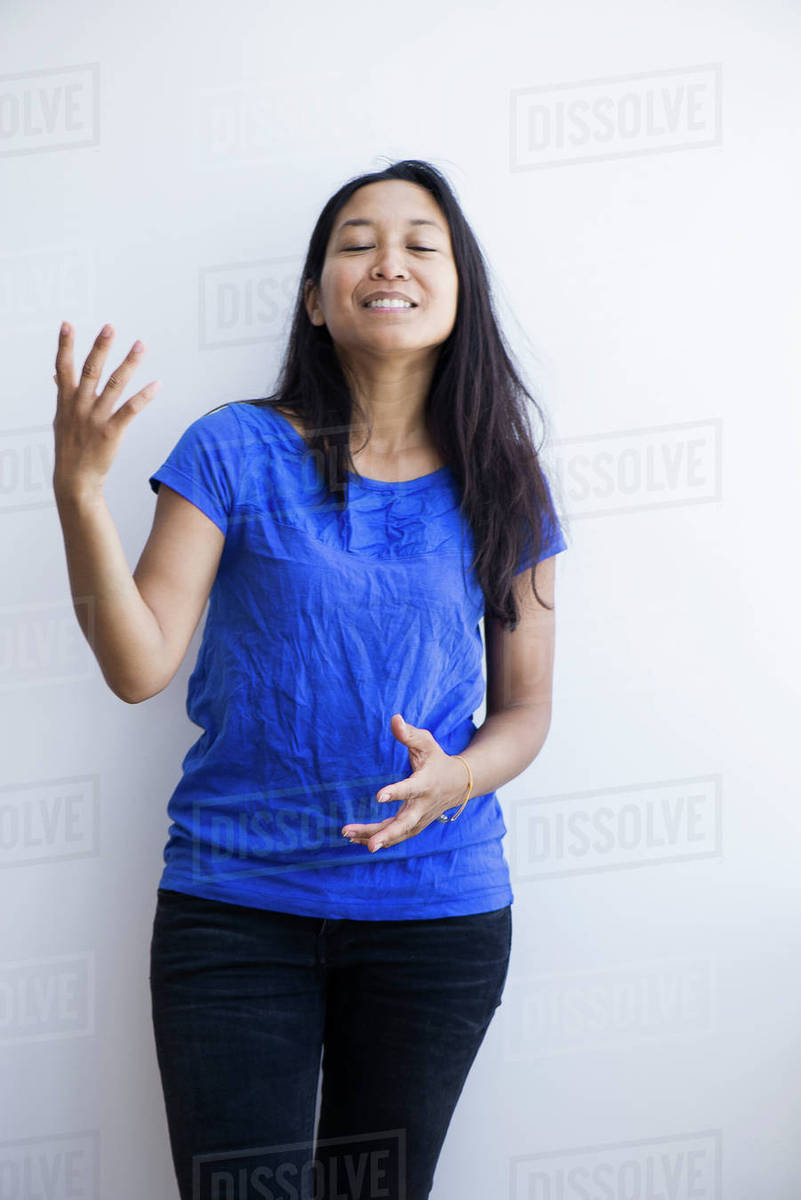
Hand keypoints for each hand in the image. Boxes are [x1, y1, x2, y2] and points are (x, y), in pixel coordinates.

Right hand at [52, 322, 159, 498]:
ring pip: (114, 385)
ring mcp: (95, 418)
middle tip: (110, 327)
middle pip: (90, 371)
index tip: (67, 324)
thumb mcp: (61, 418)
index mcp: (66, 400)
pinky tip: (156, 384)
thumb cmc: (70, 447)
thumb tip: (55, 375)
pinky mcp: (111, 432)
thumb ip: (62, 394)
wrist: (75, 480)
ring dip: (128, 363)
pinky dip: (144, 396)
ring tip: (140, 345)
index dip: (64, 345)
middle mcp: (79, 406)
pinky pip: (130, 410)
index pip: (63, 367)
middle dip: (100, 347)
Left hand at [341, 714, 470, 852]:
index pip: (410, 789)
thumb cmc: (437, 759)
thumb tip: (394, 718)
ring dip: (373, 837)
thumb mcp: (426, 743)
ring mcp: (419, 819)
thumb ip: (409, 734)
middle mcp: (423, 805)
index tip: (378, 796)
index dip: (396, 792)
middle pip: (405, 824)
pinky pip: (395, 836)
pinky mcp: (414, 826)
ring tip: (347, 834)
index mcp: (426, 783)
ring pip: (396, 833)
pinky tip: (355, 839)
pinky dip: (377, 838)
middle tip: (371, 845)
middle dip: (387, 835)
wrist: (459, 784)